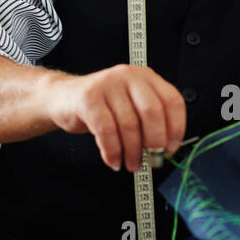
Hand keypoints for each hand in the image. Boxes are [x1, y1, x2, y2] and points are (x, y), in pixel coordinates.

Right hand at [40, 64, 185, 171]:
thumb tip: (166, 149)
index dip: (176, 128)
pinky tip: (113, 159)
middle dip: (155, 141)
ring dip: (132, 152)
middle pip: (152, 111)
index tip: (171, 148)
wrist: (63, 98)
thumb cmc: (101, 106)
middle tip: (153, 158)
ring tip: (131, 163)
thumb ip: (148, 122)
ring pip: (129, 124)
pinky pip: (106, 130)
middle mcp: (128, 76)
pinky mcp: (88, 98)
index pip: (172, 100)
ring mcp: (107, 84)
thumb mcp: (129, 106)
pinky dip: (112, 151)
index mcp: (145, 77)